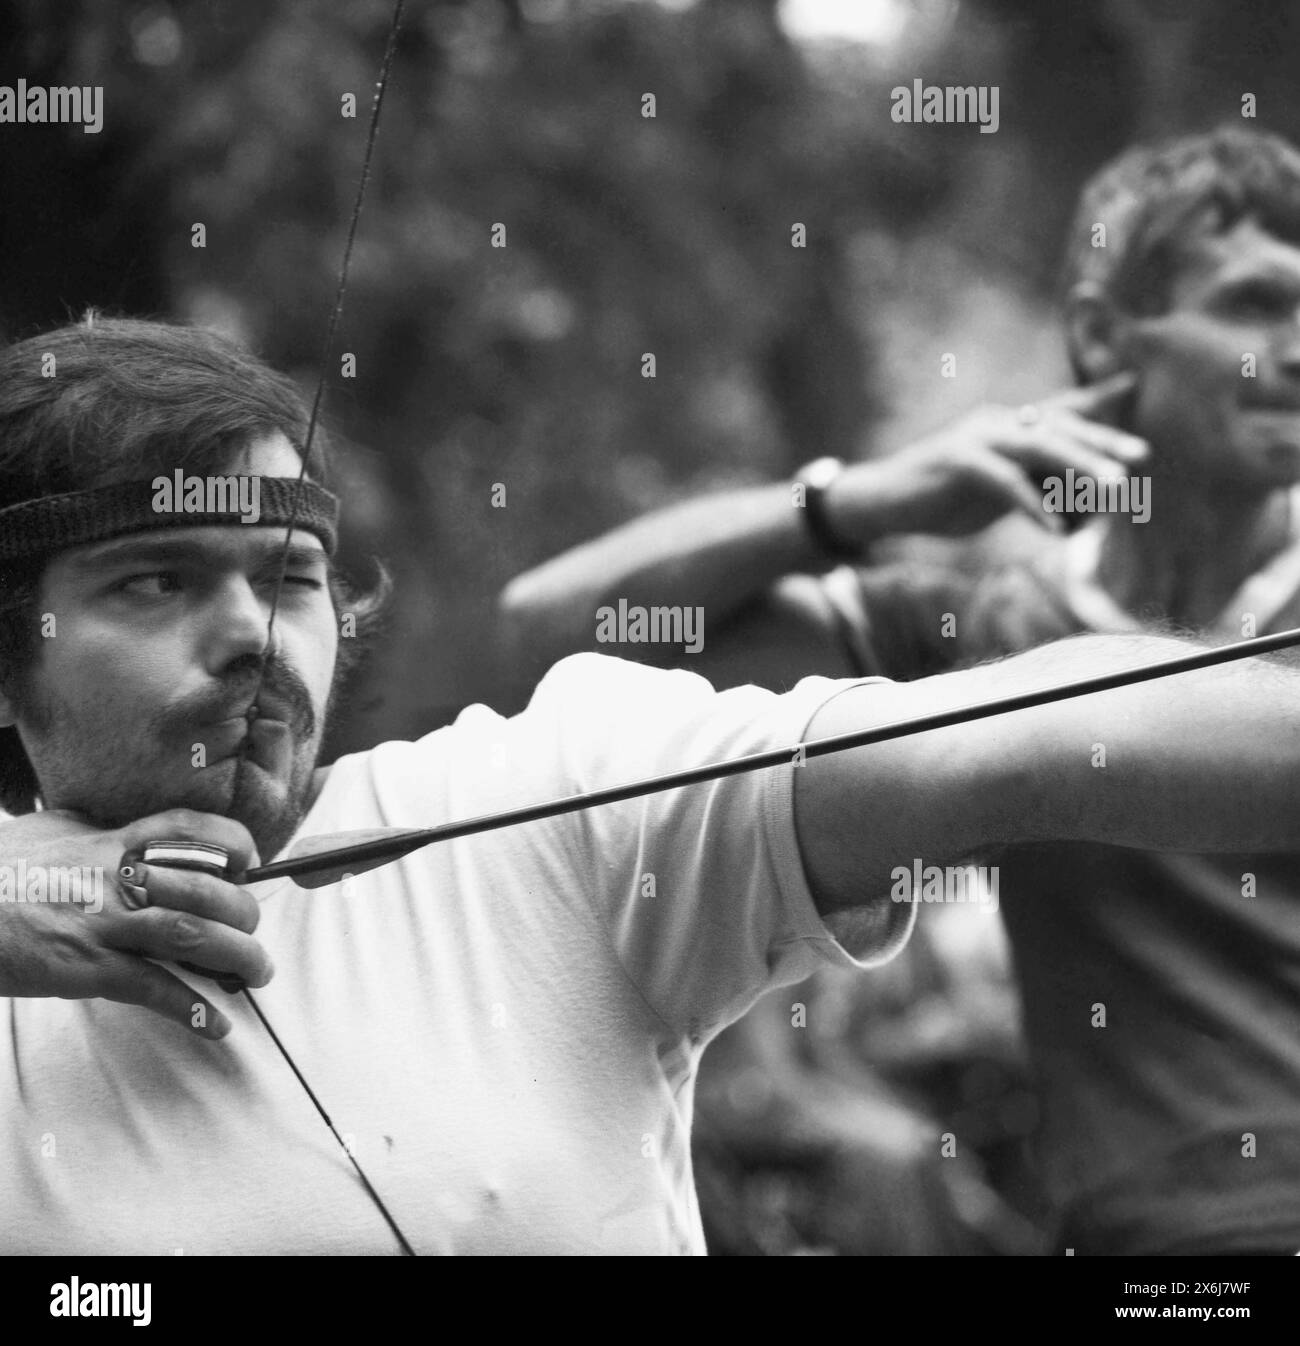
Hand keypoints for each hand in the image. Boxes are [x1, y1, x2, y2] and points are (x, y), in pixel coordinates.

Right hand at [0, 808, 270, 1039]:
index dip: (230, 842)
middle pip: (205, 888)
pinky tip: (214, 1024)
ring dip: (236, 957)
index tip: (248, 861)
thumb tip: (116, 827)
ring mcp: (102, 923)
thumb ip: (92, 829)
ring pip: (191, 935)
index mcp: (109, 839)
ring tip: (256, 973)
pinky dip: (190, 1008)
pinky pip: (151, 988)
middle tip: (252, 930)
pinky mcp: (84, 967)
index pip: (188, 828)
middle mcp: (114, 877)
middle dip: (244, 912)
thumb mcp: (49, 832)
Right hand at [825, 372, 1146, 542]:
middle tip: (1141, 458)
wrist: (881, 502)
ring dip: (1081, 468)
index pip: (1060, 413)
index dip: (1098, 411)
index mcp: (1005, 423)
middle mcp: (995, 420)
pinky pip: (1005, 481)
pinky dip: (1033, 504)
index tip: (1135, 413)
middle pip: (1058, 426)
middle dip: (1102, 442)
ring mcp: (975, 437)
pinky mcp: (957, 461)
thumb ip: (1032, 484)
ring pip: (1039, 446)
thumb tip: (1078, 501)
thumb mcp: (994, 490)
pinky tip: (1056, 530)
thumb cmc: (939, 498)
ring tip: (1116, 490)